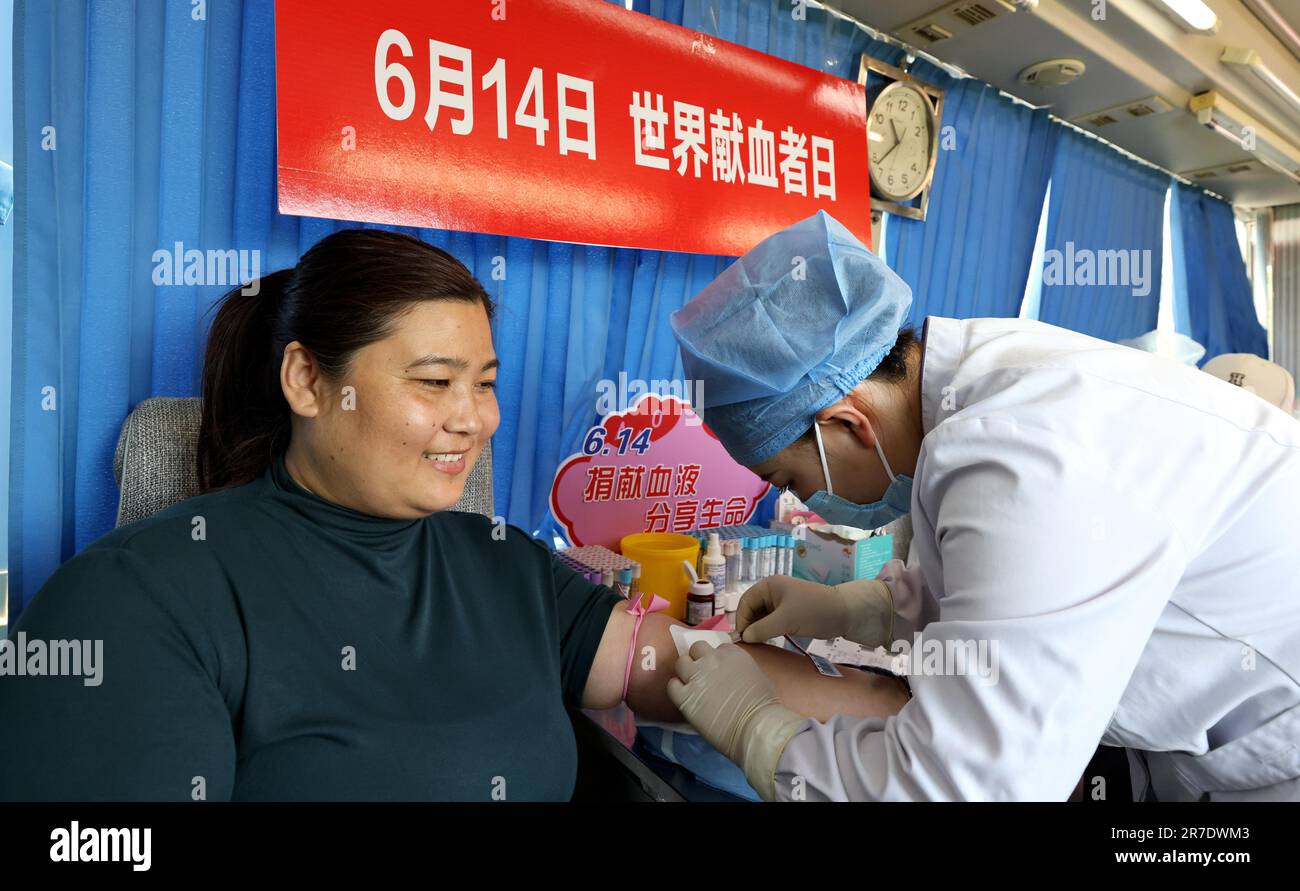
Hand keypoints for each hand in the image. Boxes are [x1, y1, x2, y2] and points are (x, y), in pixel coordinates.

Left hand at [666, 641, 807, 799]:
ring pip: (681, 663)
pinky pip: (671, 685)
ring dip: (685, 672)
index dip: (717, 660)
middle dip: (698, 660)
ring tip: (691, 685)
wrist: (755, 726)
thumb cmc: (765, 706)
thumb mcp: (757, 676)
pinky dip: (676, 690)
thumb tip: (734, 677)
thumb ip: (742, 670)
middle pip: (696, 649)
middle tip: (703, 675)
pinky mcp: (685, 696)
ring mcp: (696, 676)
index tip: (720, 671)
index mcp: (732, 653)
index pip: (717, 648)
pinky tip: (684, 698)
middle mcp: (711, 659)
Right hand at [737, 576, 894, 647]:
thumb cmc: (814, 611)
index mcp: (769, 586)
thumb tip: (744, 638)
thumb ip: (762, 629)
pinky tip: (767, 642)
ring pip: (761, 617)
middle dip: (748, 626)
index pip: (745, 602)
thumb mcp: (786, 620)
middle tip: (748, 645)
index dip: (741, 620)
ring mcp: (781, 603)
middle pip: (752, 609)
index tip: (741, 639)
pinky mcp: (789, 614)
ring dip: (757, 630)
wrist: (844, 614)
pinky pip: (771, 622)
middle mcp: (772, 592)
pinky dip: (767, 632)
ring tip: (756, 646)